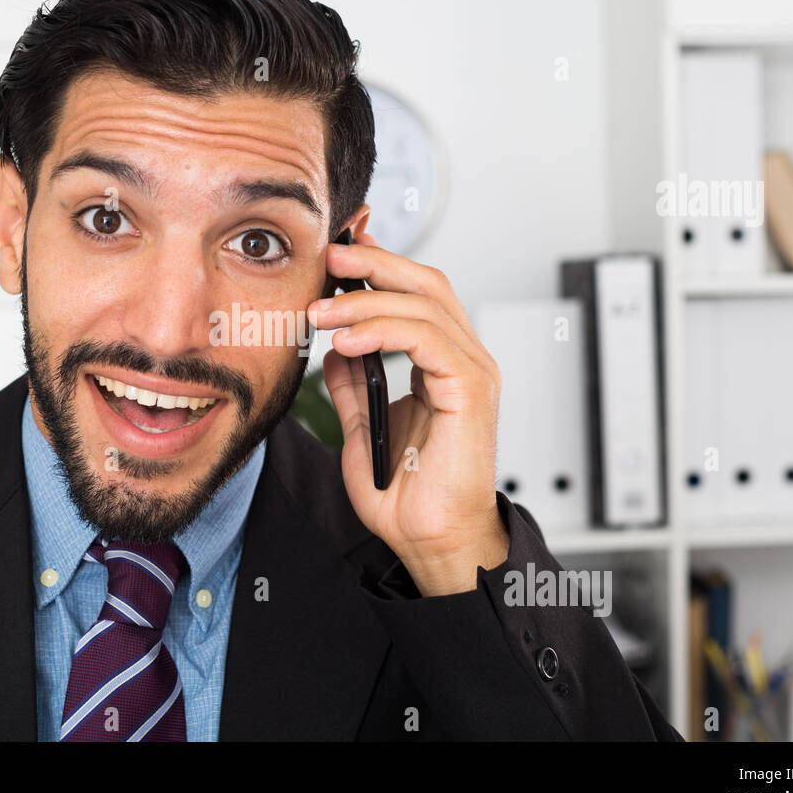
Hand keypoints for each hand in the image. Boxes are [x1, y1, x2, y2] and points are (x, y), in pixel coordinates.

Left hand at [306, 232, 508, 596]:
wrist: (429, 541)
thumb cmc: (408, 496)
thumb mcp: (365, 425)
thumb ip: (354, 383)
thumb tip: (333, 345)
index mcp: (443, 363)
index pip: (416, 293)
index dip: (379, 264)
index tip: (336, 251)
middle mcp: (464, 360)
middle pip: (426, 284)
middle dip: (374, 262)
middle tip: (329, 254)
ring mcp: (472, 372)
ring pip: (424, 305)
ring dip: (365, 300)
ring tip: (320, 310)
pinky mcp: (471, 390)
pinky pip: (427, 339)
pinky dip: (382, 330)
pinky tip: (346, 340)